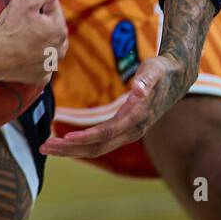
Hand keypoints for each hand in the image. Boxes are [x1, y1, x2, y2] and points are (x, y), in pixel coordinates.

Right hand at [0, 0, 69, 84]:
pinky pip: (44, 66)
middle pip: (54, 28)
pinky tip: (29, 54)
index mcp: (59, 29)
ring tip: (28, 34)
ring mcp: (50, 65)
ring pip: (52, 48)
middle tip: (26, 17)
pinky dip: (39, 60)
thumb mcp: (26, 2)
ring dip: (44, 40)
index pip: (54, 8)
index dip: (41, 0)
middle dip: (44, 21)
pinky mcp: (40, 77)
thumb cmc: (9, 26)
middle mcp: (59, 49)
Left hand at [40, 53, 186, 159]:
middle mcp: (132, 130)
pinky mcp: (124, 129)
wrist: (176, 77)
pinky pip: (100, 142)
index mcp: (136, 118)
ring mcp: (128, 132)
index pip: (106, 133)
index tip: (64, 138)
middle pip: (97, 147)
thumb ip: (146, 80)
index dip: (85, 137)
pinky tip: (65, 141)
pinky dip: (81, 144)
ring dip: (71, 149)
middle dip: (70, 149)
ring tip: (48, 147)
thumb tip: (138, 89)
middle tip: (44, 147)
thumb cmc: (161, 71)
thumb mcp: (155, 70)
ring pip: (97, 148)